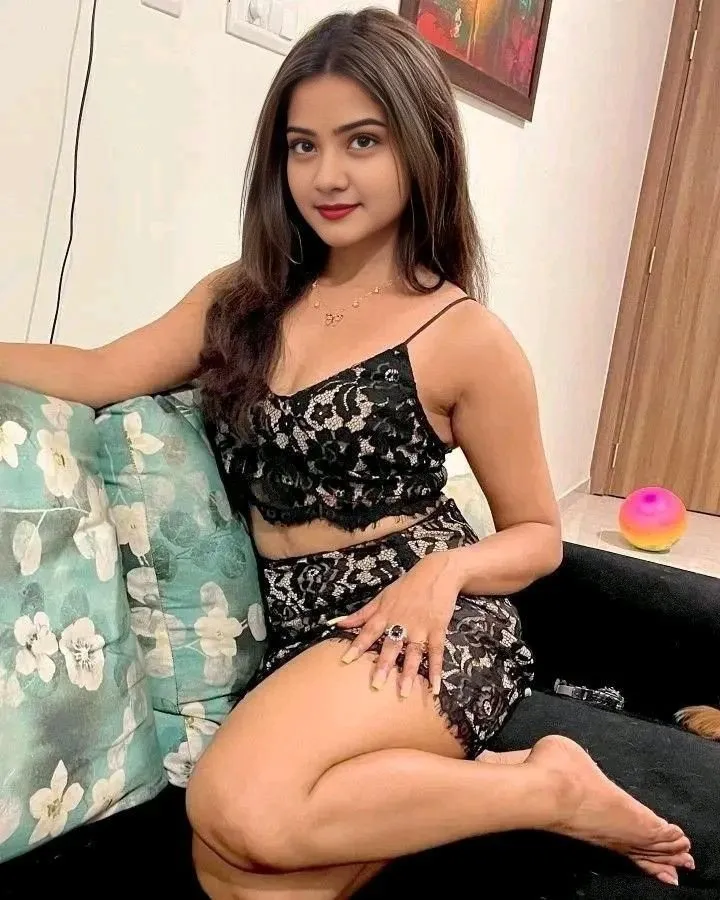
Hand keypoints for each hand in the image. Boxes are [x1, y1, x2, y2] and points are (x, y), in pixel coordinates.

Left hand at [330, 554, 460, 698]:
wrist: (437, 572)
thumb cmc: (407, 585)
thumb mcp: (382, 596)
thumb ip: (362, 613)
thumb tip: (338, 623)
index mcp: (385, 614)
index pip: (368, 632)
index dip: (356, 646)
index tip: (345, 660)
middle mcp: (401, 622)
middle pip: (391, 646)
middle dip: (383, 665)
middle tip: (376, 686)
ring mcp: (420, 627)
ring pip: (413, 653)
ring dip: (408, 673)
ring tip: (403, 693)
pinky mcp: (437, 629)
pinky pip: (436, 653)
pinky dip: (436, 670)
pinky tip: (435, 688)